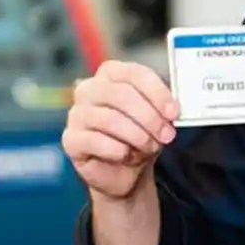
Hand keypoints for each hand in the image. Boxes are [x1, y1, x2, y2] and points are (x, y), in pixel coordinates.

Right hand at [63, 60, 180, 202]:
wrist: (124, 171)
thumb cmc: (140, 136)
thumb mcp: (156, 117)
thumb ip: (163, 107)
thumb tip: (172, 108)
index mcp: (111, 74)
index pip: (134, 73)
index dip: (157, 93)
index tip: (174, 112)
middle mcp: (89, 89)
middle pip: (121, 95)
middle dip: (149, 117)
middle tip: (166, 135)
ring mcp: (77, 114)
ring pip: (110, 119)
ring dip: (137, 136)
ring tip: (149, 147)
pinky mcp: (71, 140)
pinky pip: (94, 141)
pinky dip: (117, 150)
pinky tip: (127, 155)